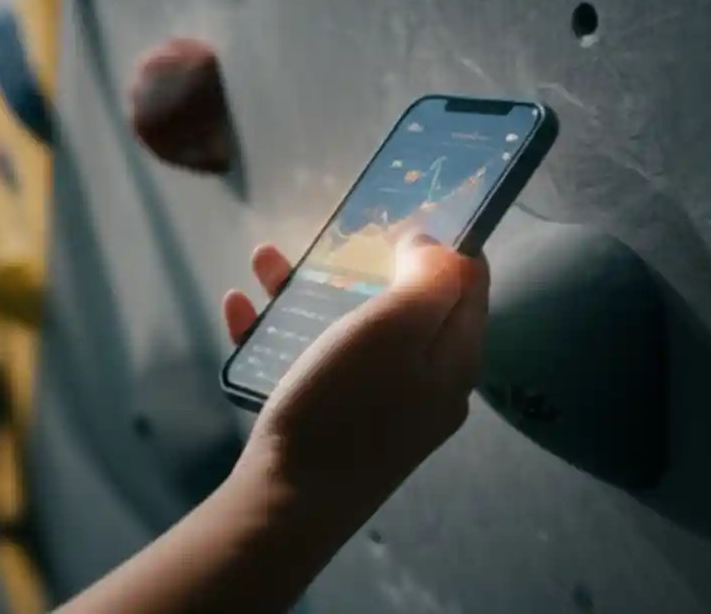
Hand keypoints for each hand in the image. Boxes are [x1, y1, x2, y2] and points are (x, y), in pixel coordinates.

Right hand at [222, 237, 488, 539]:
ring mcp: (376, 404)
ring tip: (265, 261)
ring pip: (347, 328)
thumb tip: (435, 244)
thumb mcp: (394, 330)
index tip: (407, 206)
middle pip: (402, 303)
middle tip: (332, 231)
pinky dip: (277, 331)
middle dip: (363, 259)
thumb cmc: (344, 408)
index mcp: (452, 358)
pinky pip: (309, 361)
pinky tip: (241, 311)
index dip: (446, 238)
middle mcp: (422, 381)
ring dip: (308, 288)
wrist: (288, 503)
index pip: (469, 282)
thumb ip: (428, 278)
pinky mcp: (331, 420)